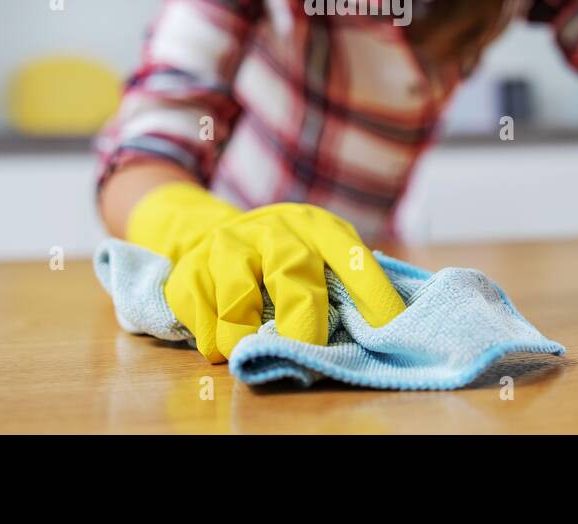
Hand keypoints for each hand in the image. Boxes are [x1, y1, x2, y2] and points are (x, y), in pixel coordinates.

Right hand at [155, 200, 406, 363]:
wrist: (207, 230)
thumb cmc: (280, 260)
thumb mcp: (316, 258)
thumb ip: (340, 287)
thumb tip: (373, 335)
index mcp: (316, 227)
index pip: (352, 256)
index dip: (372, 293)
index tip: (387, 331)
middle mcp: (274, 229)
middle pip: (293, 270)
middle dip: (303, 317)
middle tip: (307, 350)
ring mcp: (228, 245)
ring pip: (238, 291)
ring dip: (246, 331)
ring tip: (252, 349)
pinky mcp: (191, 267)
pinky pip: (200, 306)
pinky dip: (211, 336)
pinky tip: (220, 343)